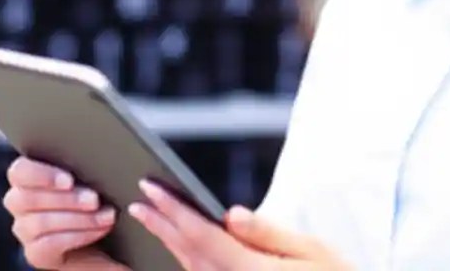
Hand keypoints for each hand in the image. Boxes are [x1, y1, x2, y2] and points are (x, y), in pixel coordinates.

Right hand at [4, 156, 128, 269]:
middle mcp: (20, 203)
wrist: (105, 237)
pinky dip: (79, 235)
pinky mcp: (35, 253)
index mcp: (29, 177)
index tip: (69, 181)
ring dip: (77, 218)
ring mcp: (25, 230)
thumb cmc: (96, 198)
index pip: (20, 171)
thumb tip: (95, 153)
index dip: (41, 175)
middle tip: (94, 200)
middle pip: (27, 199)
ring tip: (106, 215)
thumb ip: (83, 166)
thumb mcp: (90, 177)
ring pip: (39, 222)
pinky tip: (99, 229)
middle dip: (66, 199)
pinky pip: (49, 244)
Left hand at [131, 179, 349, 270]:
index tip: (151, 187)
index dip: (173, 209)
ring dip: (168, 240)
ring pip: (190, 267)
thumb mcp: (311, 252)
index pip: (202, 235)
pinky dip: (184, 257)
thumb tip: (231, 215)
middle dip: (161, 223)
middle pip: (187, 253)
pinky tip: (177, 244)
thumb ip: (268, 234)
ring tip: (150, 216)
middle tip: (138, 199)